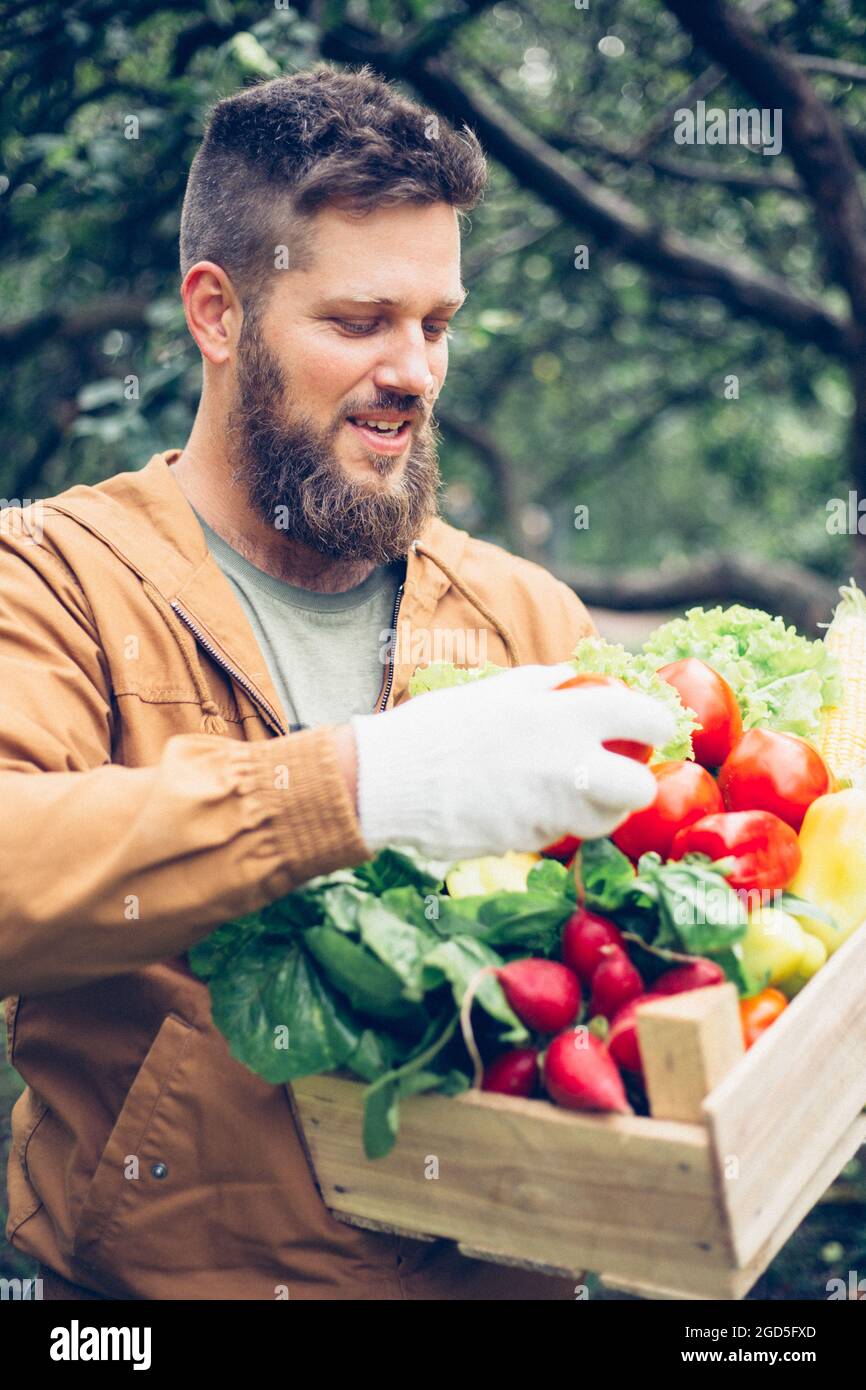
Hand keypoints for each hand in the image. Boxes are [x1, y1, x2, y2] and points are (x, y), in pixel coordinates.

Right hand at [348, 662, 676, 860]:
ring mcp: (551, 809)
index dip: (654, 727)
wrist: (392, 780)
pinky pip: (560, 834)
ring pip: (605, 821)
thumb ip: (552, 685)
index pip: (648, 720)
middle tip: (617, 773)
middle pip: (641, 789)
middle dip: (636, 784)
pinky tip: (523, 804)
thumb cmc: (443, 726)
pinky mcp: (530, 841)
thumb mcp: (502, 689)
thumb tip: (584, 679)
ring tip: (567, 791)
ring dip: (596, 809)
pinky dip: (553, 822)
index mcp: (568, 715)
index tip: (645, 731)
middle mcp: (569, 764)